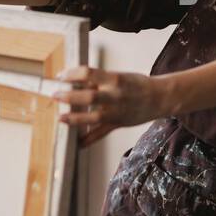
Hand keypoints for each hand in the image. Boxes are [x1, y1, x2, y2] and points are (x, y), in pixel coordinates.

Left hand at [52, 65, 170, 146]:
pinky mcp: (118, 123)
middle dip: (68, 96)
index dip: (71, 74)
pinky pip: (101, 134)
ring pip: (92, 117)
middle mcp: (115, 96)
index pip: (88, 73)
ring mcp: (117, 112)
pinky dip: (88, 140)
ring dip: (74, 118)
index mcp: (115, 79)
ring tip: (60, 118)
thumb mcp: (118, 76)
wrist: (160, 98)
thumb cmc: (138, 84)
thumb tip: (75, 83)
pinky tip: (77, 143)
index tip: (60, 76)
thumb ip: (98, 81)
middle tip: (55, 95)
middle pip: (88, 96)